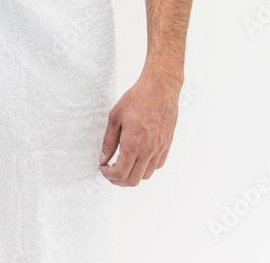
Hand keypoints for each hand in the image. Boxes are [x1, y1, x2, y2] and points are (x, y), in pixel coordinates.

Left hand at [99, 70, 180, 185]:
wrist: (160, 89)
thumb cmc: (137, 99)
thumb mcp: (115, 117)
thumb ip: (109, 141)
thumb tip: (103, 158)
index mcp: (133, 143)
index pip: (120, 173)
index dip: (108, 175)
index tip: (102, 167)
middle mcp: (148, 150)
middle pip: (133, 180)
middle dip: (118, 180)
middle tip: (109, 171)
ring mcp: (160, 149)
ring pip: (146, 175)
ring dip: (132, 175)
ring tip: (122, 165)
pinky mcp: (167, 146)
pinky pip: (156, 166)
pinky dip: (145, 168)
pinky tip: (137, 158)